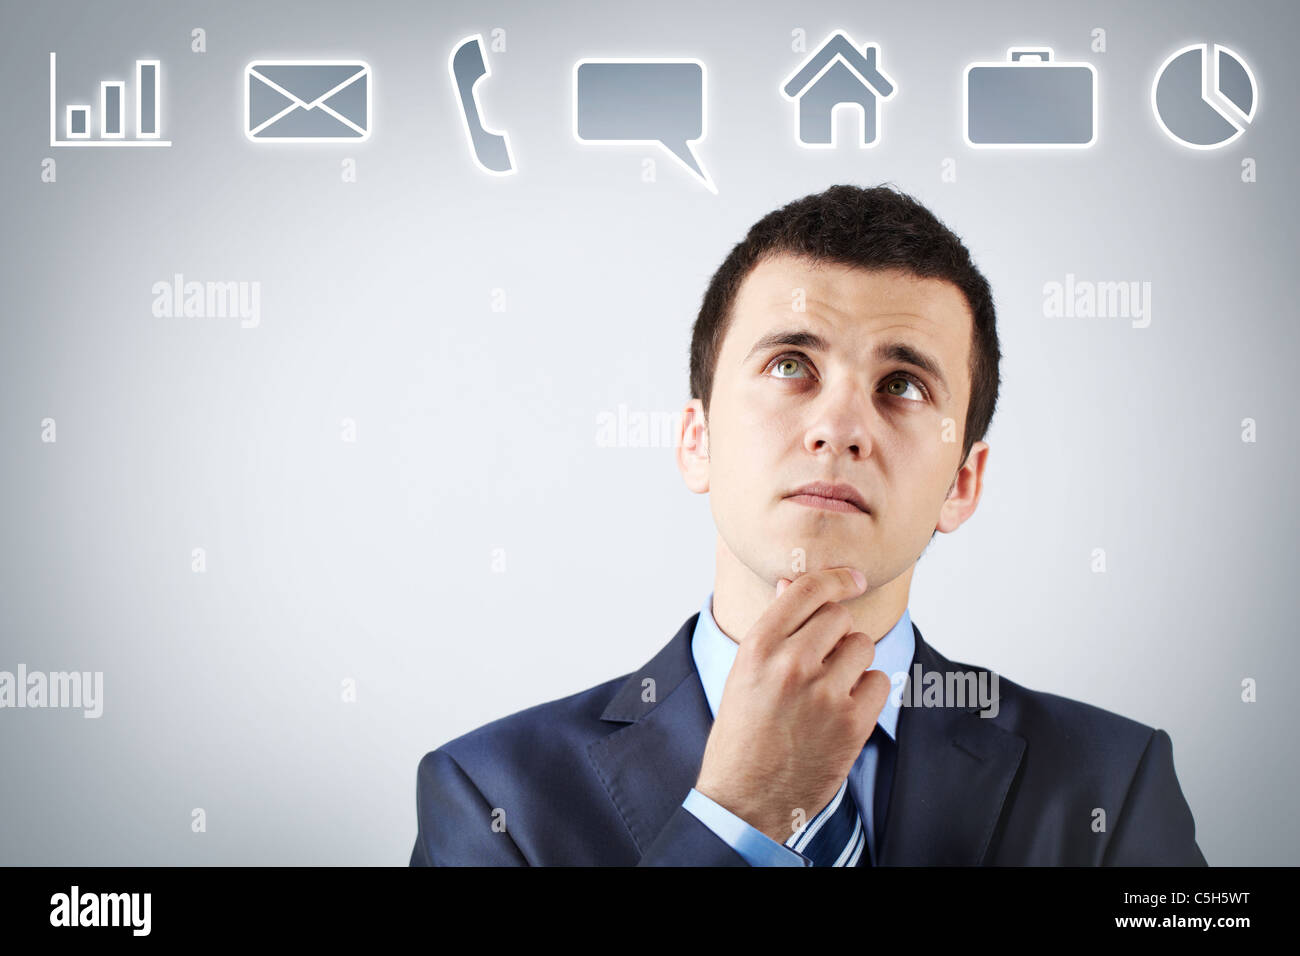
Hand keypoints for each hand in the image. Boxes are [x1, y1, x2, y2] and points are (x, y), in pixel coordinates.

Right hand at [693, 567, 892, 843]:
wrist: (745, 797)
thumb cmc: (742, 732)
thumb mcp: (745, 672)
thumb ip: (774, 627)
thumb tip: (793, 584)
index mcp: (759, 646)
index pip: (808, 590)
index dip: (837, 579)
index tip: (853, 579)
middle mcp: (792, 664)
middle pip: (840, 617)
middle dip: (836, 633)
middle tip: (822, 659)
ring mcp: (824, 694)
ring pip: (862, 647)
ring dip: (853, 662)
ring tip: (829, 688)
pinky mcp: (852, 723)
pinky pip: (879, 682)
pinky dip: (866, 693)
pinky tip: (841, 710)